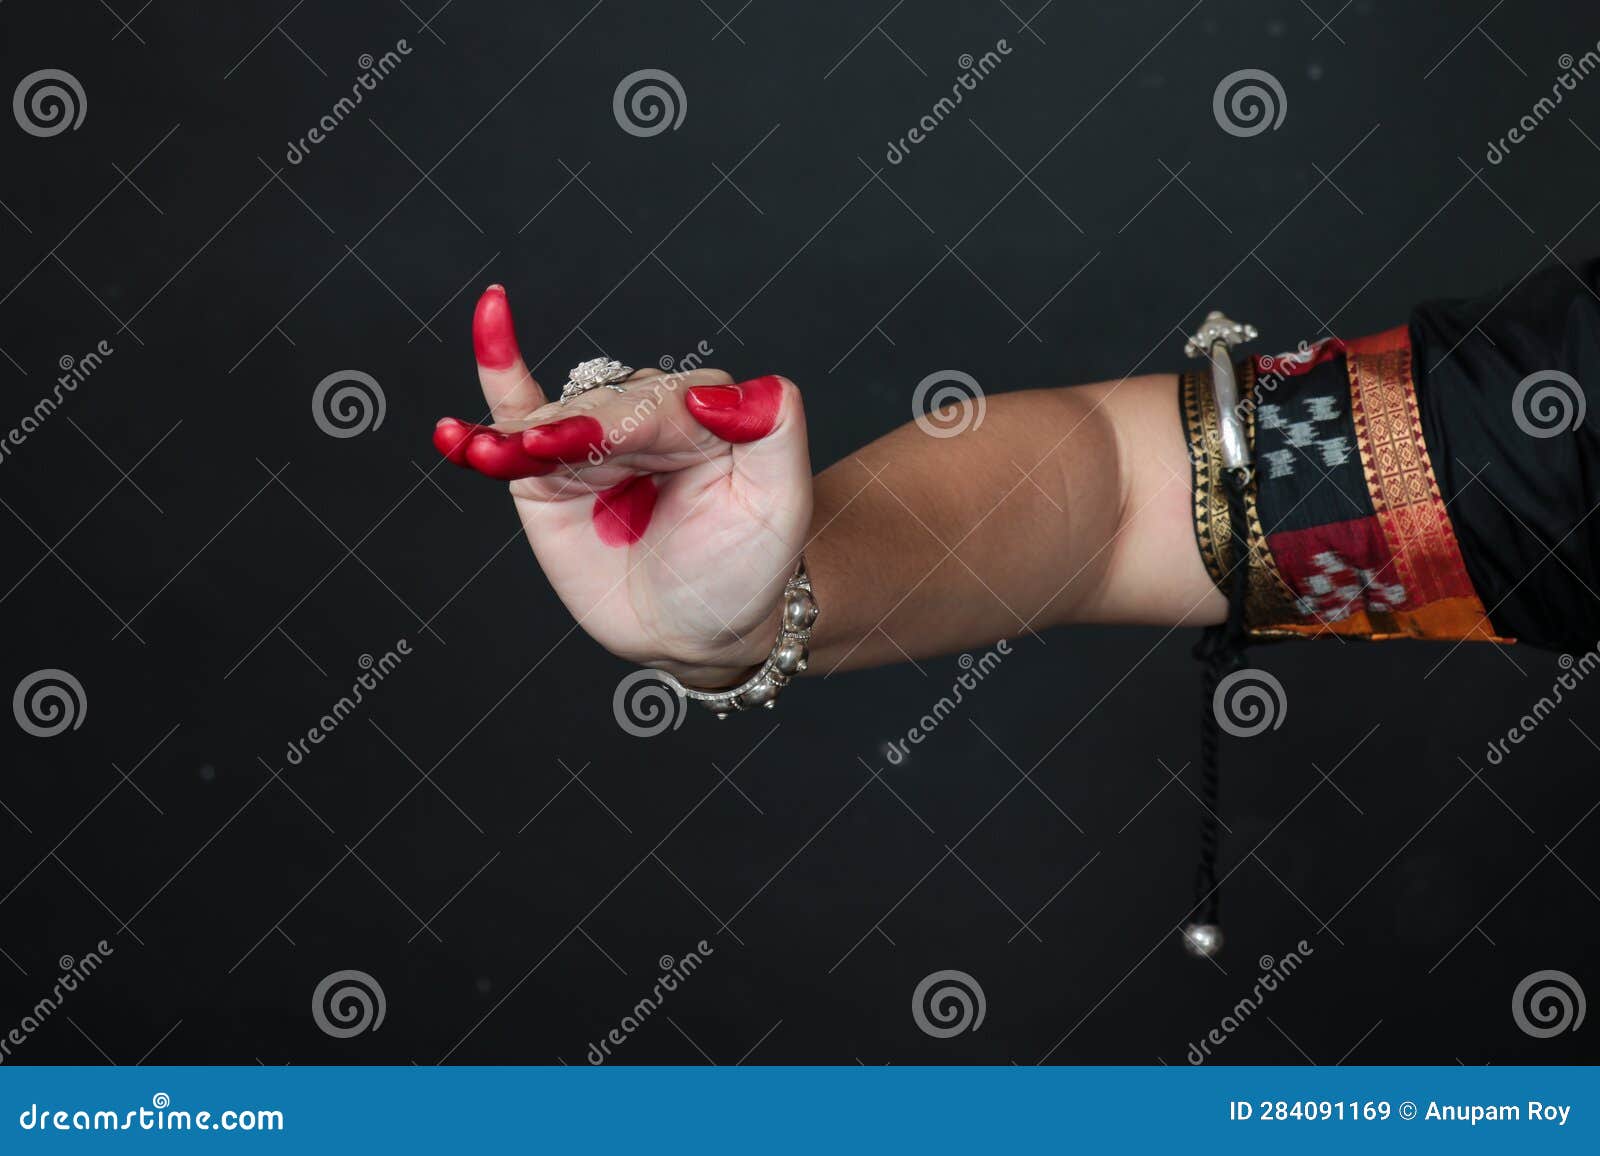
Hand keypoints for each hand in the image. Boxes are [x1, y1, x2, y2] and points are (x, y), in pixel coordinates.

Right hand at [433, 286, 812, 685]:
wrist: (702, 627)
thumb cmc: (747, 564)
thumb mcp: (780, 503)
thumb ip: (775, 430)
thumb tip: (726, 389)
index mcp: (707, 410)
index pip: (661, 405)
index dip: (624, 422)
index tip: (591, 438)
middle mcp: (646, 414)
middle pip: (600, 408)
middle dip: (570, 429)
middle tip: (539, 450)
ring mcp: (594, 440)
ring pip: (551, 421)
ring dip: (517, 433)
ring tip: (488, 450)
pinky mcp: (549, 473)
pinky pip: (515, 424)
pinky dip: (485, 409)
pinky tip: (452, 424)